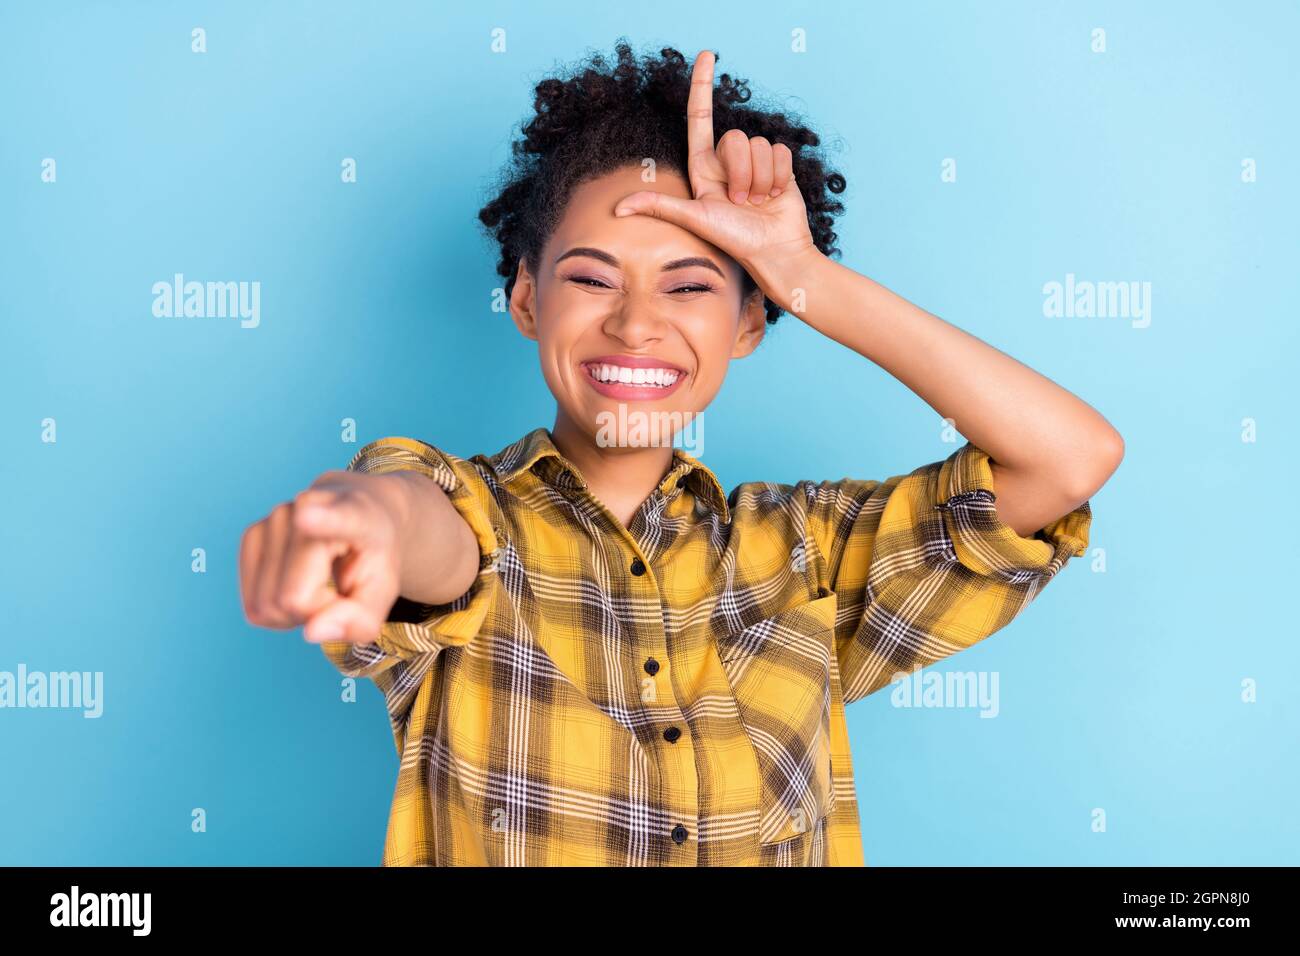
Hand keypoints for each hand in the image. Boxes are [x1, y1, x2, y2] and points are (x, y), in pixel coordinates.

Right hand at [239, 471, 409, 644]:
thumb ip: (361, 619)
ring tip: (319, 584)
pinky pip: (253, 605)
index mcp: (357, 515)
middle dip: (315, 613)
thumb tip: (312, 632)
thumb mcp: (383, 592)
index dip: (322, 520)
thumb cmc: (371, 557)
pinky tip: (297, 583)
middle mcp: (310, 506)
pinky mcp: (251, 535)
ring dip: (295, 612)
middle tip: (338, 593)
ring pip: (267, 605)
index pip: (339, 518)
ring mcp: (275, 518)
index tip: (305, 516)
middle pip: (292, 598)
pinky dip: (276, 609)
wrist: (357, 514)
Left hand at [612, 50, 819, 288]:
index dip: (702, 84)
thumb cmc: (734, 239)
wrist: (774, 251)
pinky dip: (780, 176)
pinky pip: (780, 150)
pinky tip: (777, 196)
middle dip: (740, 172)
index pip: (701, 116)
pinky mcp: (779, 165)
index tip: (705, 55)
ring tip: (758, 203)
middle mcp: (729, 161)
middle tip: (741, 202)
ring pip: (759, 144)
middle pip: (734, 137)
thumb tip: (618, 208)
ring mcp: (756, 162)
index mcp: (704, 167)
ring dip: (761, 178)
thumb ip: (659, 206)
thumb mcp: (693, 218)